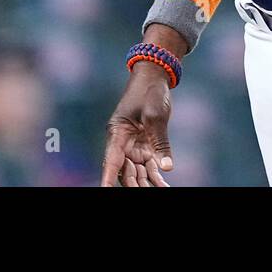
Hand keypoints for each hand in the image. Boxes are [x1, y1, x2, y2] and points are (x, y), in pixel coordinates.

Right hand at [100, 63, 174, 186]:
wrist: (155, 77)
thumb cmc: (150, 92)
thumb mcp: (156, 116)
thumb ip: (160, 142)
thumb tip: (167, 168)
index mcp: (117, 133)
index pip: (111, 161)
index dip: (107, 178)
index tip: (104, 191)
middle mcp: (123, 143)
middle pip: (125, 172)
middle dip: (133, 186)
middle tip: (146, 194)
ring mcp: (134, 146)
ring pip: (137, 173)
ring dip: (146, 185)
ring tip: (161, 192)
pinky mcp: (146, 146)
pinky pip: (150, 167)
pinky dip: (156, 177)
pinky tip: (164, 186)